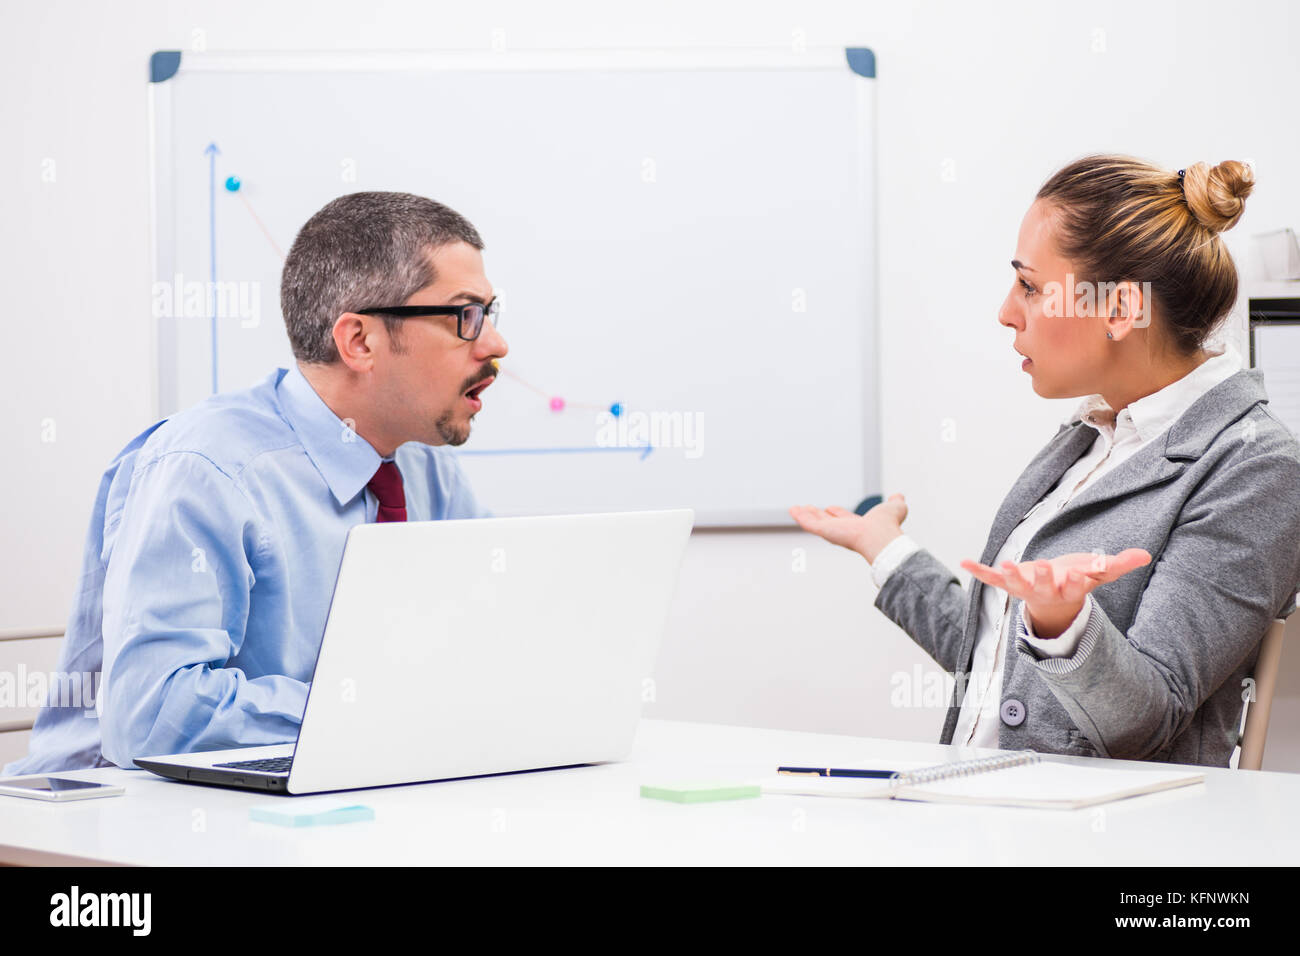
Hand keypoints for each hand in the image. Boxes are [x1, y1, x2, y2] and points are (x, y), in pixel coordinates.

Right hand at [788, 493, 908, 562]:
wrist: (881, 536)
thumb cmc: (888, 525)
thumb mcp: (894, 508)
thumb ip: (895, 502)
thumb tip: (899, 496)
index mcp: (859, 526)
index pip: (845, 519)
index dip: (838, 514)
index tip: (830, 508)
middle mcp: (845, 530)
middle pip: (827, 522)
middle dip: (817, 515)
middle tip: (808, 509)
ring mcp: (834, 532)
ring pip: (816, 523)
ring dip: (805, 516)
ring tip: (794, 509)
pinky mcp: (825, 531)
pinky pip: (809, 524)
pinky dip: (800, 517)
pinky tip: (793, 511)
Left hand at [959, 549, 1151, 638]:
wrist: (1054, 601)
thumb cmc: (1077, 580)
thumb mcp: (1099, 573)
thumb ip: (1119, 564)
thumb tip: (1145, 555)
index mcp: (1069, 588)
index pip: (1075, 585)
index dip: (1076, 580)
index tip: (1076, 574)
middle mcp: (1046, 591)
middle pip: (1044, 586)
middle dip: (1042, 577)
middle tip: (1040, 566)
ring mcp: (1025, 588)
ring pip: (1017, 585)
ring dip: (1010, 576)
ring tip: (1004, 566)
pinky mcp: (1008, 582)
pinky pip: (991, 579)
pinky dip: (978, 571)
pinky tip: (963, 562)